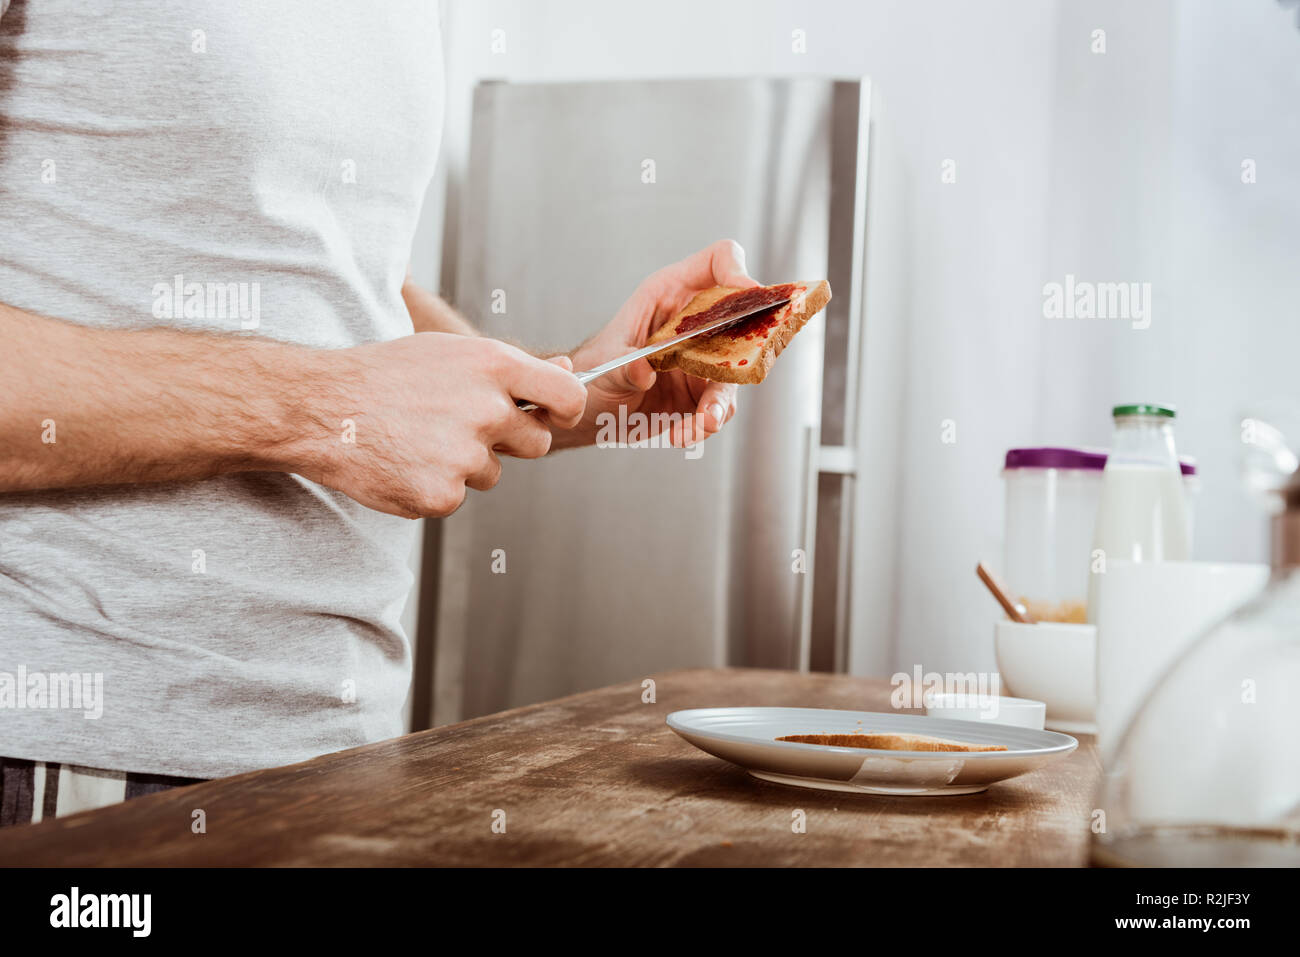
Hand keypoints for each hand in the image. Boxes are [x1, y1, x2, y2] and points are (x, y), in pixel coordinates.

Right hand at [302, 333, 586, 517]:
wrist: (321, 408)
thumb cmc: (385, 375)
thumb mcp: (449, 352)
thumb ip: (511, 369)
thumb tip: (570, 371)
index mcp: (493, 365)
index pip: (569, 396)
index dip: (565, 411)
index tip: (552, 417)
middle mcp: (487, 409)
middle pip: (536, 444)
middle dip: (510, 441)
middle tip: (461, 427)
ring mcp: (465, 456)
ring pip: (492, 472)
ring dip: (465, 464)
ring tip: (419, 438)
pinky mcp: (442, 495)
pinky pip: (458, 497)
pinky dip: (435, 487)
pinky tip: (405, 462)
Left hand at [562, 239, 758, 447]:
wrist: (591, 410)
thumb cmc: (595, 369)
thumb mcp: (604, 362)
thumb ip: (622, 366)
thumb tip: (643, 371)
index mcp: (672, 293)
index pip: (718, 261)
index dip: (738, 270)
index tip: (749, 294)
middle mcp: (696, 322)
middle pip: (745, 317)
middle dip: (749, 347)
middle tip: (732, 371)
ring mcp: (706, 357)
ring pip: (738, 372)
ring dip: (721, 402)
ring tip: (702, 424)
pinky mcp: (705, 392)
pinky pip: (720, 407)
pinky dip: (706, 424)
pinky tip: (681, 435)